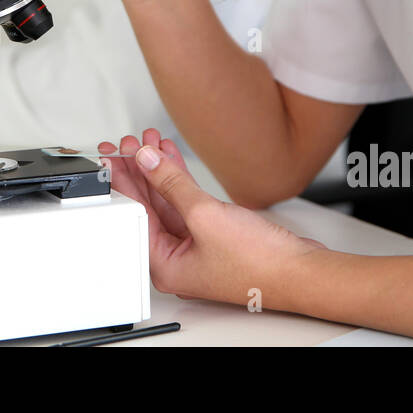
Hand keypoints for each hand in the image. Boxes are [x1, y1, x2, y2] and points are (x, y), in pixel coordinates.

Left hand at [99, 129, 327, 309]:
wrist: (301, 271)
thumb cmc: (259, 264)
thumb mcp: (205, 215)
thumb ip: (172, 184)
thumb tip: (146, 161)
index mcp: (164, 266)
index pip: (133, 216)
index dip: (121, 182)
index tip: (111, 157)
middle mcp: (176, 259)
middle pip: (148, 207)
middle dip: (139, 171)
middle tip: (126, 143)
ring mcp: (196, 247)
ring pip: (168, 201)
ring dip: (159, 170)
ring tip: (147, 141)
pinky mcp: (214, 235)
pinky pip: (188, 202)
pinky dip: (180, 179)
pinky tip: (170, 156)